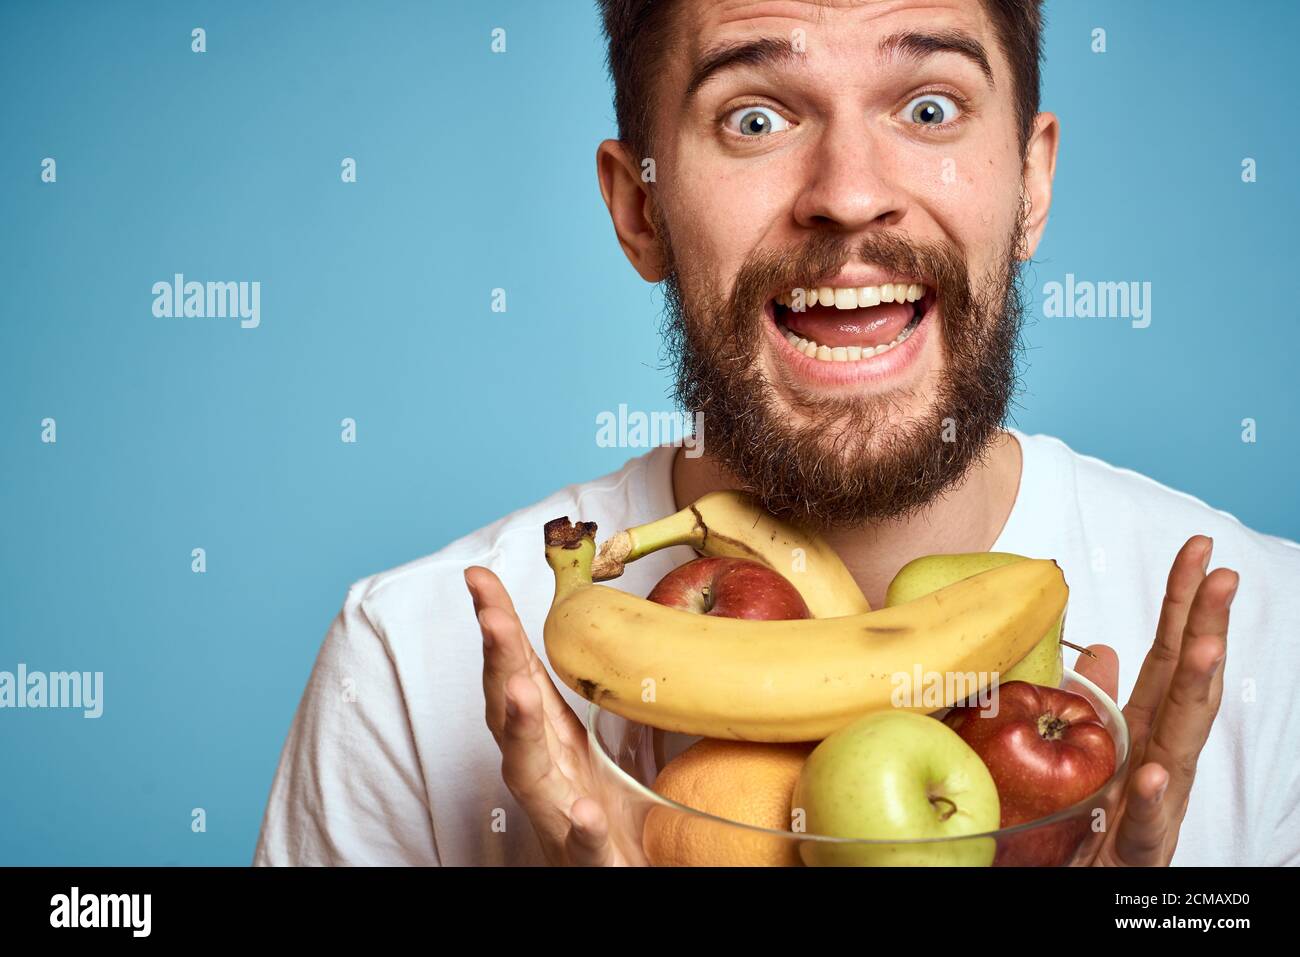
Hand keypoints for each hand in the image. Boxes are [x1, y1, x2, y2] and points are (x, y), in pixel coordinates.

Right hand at [465, 565, 632, 865]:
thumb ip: (605, 698)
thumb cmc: (605, 817)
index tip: (479, 577)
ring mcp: (560, 815)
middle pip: (509, 709)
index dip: (499, 624)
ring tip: (520, 689)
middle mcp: (543, 771)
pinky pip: (583, 844)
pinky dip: (581, 828)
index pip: (518, 670)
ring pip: (529, 771)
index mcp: (551, 738)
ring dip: (520, 728)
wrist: (617, 875)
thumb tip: (631, 633)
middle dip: (498, 660)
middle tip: (490, 616)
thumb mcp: (606, 748)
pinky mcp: (588, 859)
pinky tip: (584, 811)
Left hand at [1073, 535, 1236, 864]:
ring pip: (1181, 746)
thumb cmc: (1090, 823)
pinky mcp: (1135, 851)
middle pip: (1188, 686)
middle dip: (1208, 627)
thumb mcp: (1089, 751)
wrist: (1089, 890)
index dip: (1183, 602)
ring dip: (1197, 694)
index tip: (1198, 549)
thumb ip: (1099, 703)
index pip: (1169, 655)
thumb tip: (1101, 648)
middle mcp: (1161, 759)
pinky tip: (1151, 773)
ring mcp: (1155, 805)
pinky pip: (1141, 824)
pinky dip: (1148, 798)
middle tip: (1224, 573)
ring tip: (1209, 646)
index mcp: (1146, 730)